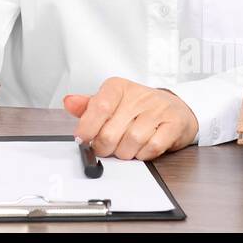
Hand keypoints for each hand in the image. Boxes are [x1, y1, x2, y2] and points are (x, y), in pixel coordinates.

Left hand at [63, 78, 198, 160]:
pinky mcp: (173, 124)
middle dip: (104, 147)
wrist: (174, 107)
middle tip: (104, 148)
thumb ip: (89, 106)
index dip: (87, 127)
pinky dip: (143, 154)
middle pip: (112, 131)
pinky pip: (153, 147)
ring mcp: (158, 109)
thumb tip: (68, 102)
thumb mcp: (111, 101)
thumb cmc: (138, 107)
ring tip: (124, 149)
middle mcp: (139, 96)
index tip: (82, 139)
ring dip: (124, 152)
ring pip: (132, 140)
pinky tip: (141, 150)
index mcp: (119, 87)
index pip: (99, 106)